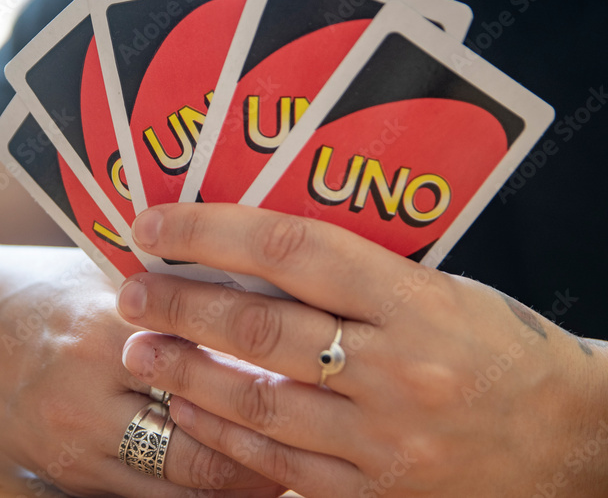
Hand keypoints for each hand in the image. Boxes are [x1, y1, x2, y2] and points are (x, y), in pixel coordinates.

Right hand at [0, 242, 284, 496]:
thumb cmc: (37, 287)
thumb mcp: (100, 273)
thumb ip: (172, 291)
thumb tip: (261, 301)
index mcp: (106, 325)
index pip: (211, 364)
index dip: (270, 382)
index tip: (312, 381)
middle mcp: (88, 390)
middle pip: (204, 438)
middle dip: (267, 447)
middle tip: (315, 438)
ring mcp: (74, 441)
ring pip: (181, 483)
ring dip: (237, 480)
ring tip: (279, 467)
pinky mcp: (62, 473)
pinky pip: (143, 497)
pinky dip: (189, 493)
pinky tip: (221, 479)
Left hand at [114, 203, 607, 496]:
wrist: (574, 440)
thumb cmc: (503, 347)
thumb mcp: (442, 290)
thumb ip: (356, 276)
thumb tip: (250, 253)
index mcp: (416, 301)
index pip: (290, 249)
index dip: (210, 231)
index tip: (157, 223)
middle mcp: (398, 370)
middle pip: (261, 328)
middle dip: (180, 305)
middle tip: (131, 290)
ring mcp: (386, 441)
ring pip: (260, 401)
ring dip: (186, 373)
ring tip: (137, 349)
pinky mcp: (378, 493)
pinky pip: (283, 464)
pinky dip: (225, 434)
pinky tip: (186, 409)